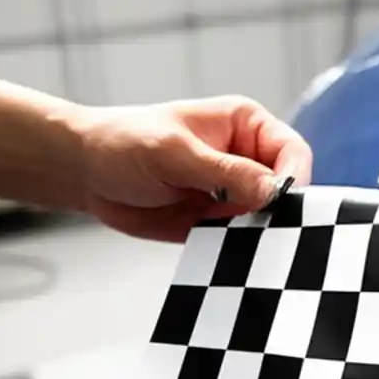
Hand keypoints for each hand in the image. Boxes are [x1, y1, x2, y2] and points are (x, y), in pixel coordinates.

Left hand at [74, 95, 312, 241]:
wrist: (86, 172)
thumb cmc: (123, 143)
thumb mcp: (174, 153)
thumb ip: (225, 172)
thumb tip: (273, 191)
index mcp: (245, 125)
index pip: (291, 151)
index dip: (293, 177)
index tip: (279, 201)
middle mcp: (246, 158)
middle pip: (287, 188)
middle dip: (278, 210)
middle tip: (258, 227)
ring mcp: (233, 193)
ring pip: (268, 218)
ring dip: (258, 233)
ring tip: (235, 239)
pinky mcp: (218, 222)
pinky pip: (243, 240)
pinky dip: (240, 249)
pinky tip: (225, 252)